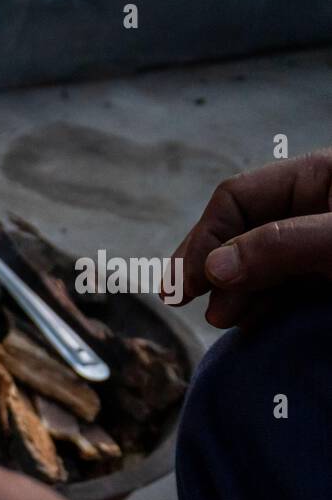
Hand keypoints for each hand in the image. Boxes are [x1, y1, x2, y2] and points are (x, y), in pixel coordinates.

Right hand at [165, 150, 331, 327]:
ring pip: (258, 265)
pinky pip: (283, 290)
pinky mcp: (328, 281)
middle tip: (182, 299)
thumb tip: (211, 268)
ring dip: (232, 292)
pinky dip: (260, 307)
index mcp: (318, 176)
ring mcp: (319, 246)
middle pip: (240, 231)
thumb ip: (279, 246)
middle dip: (210, 268)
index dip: (203, 238)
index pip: (236, 197)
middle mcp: (312, 208)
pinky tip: (249, 322)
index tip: (186, 282)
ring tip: (222, 318)